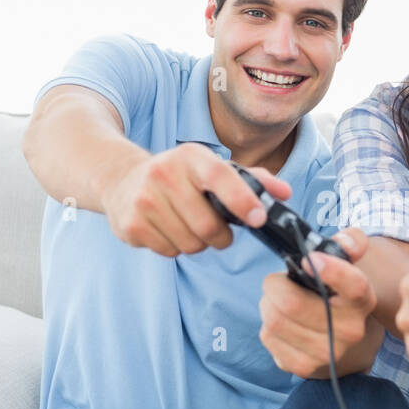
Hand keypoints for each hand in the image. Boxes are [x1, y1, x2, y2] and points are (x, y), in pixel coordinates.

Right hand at [100, 142, 290, 256]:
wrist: (123, 181)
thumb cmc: (180, 178)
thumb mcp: (212, 169)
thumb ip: (252, 180)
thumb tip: (285, 193)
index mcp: (190, 156)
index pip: (220, 176)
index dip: (242, 199)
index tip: (258, 219)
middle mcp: (163, 174)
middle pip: (208, 226)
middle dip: (220, 236)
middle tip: (215, 228)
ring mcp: (144, 200)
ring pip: (191, 244)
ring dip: (198, 243)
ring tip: (188, 225)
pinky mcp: (131, 225)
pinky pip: (170, 252)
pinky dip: (176, 247)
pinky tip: (168, 229)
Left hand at [259, 228, 380, 378]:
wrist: (344, 346)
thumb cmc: (338, 298)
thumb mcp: (347, 267)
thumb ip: (349, 243)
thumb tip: (346, 240)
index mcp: (362, 301)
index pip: (354, 286)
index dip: (331, 271)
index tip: (310, 261)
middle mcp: (350, 331)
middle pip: (291, 303)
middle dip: (275, 286)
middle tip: (278, 283)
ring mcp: (326, 353)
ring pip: (274, 320)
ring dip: (268, 305)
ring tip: (279, 302)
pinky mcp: (303, 368)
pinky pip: (268, 337)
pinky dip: (267, 326)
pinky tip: (281, 324)